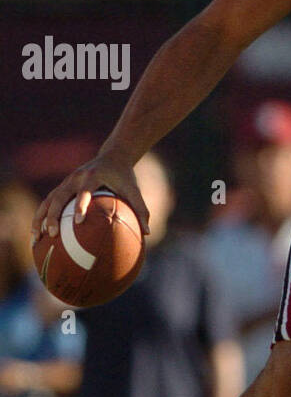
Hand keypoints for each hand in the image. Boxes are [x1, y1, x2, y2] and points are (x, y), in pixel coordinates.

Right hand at [31, 153, 148, 244]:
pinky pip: (47, 203)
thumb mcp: (134, 190)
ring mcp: (66, 182)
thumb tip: (148, 233)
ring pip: (48, 200)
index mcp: (93, 176)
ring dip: (40, 219)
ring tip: (35, 239)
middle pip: (59, 196)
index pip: (84, 191)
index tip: (78, 221)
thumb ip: (141, 210)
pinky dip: (41, 217)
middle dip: (54, 215)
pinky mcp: (61, 187)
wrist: (112, 156)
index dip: (80, 205)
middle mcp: (75, 178)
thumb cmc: (125, 176)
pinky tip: (37, 235)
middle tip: (52, 233)